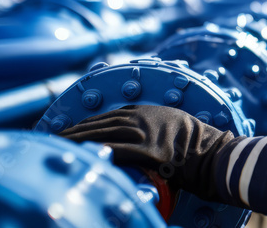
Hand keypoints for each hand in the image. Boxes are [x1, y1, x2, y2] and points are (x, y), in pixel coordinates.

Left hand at [60, 105, 237, 200]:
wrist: (217, 154)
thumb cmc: (199, 147)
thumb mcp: (174, 129)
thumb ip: (153, 132)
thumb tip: (138, 148)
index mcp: (147, 112)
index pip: (106, 117)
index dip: (83, 124)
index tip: (64, 131)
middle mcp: (143, 118)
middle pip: (99, 123)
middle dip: (72, 130)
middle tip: (49, 137)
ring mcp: (145, 134)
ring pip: (102, 133)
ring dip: (76, 140)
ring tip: (55, 146)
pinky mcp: (148, 151)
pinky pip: (116, 150)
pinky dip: (96, 152)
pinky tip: (80, 155)